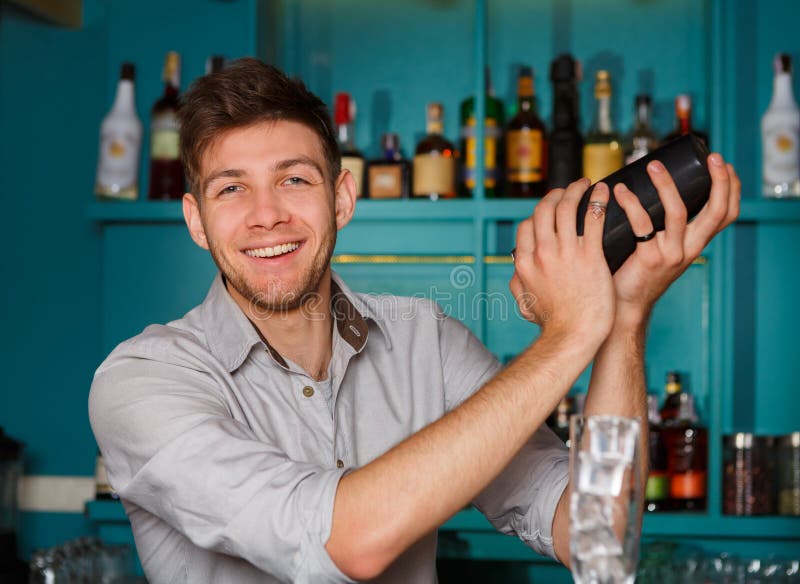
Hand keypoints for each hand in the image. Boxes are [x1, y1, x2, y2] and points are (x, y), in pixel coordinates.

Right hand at [510, 178, 615, 347]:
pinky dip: (598, 200)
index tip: (551, 207)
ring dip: (576, 190)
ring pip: (567, 208)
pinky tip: (603, 192)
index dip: (539, 212)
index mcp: (525, 263)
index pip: (527, 225)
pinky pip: (593, 218)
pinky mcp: (590, 256)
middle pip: (544, 210)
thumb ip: (518, 285)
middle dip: (556, 193)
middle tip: (569, 189)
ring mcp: (566, 253)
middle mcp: (542, 253)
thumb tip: (515, 274)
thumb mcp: (526, 304)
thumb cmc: (555, 323)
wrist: (575, 336)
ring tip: (586, 184)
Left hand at [611, 153, 740, 321]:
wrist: (623, 305)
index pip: (726, 215)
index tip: (723, 164)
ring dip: (667, 185)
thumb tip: (648, 190)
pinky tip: (620, 191)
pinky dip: (631, 203)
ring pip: (678, 213)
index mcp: (694, 244)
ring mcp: (670, 255)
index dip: (731, 188)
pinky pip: (642, 225)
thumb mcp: (660, 249)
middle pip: (716, 213)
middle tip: (713, 157)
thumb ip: (661, 227)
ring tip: (653, 165)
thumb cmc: (636, 273)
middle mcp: (688, 249)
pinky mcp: (648, 259)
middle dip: (720, 182)